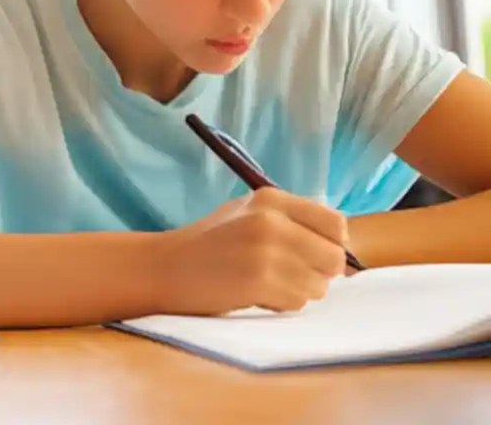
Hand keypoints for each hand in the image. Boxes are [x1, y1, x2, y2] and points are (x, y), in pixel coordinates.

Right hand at [151, 187, 348, 314]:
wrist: (163, 267)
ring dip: (297, 292)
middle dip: (317, 273)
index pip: (335, 224)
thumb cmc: (207, 244)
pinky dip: (280, 305)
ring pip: (318, 285)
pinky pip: (297, 302)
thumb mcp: (246, 215)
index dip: (330, 245)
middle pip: (333, 257)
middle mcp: (272, 221)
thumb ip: (290, 223)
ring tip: (265, 284)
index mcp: (271, 199)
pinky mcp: (258, 281)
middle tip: (288, 276)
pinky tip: (254, 295)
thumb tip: (341, 252)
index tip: (312, 256)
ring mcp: (265, 251)